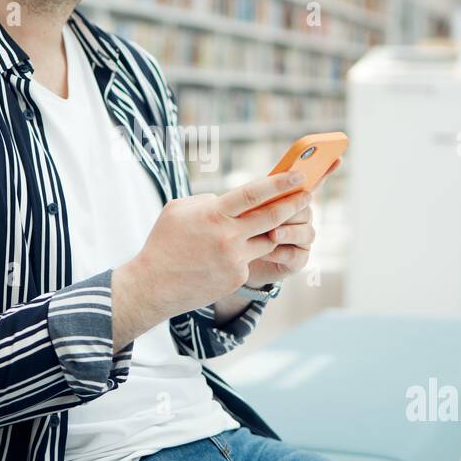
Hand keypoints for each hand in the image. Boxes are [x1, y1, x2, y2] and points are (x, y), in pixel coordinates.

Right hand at [119, 171, 312, 322]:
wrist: (153, 286)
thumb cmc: (163, 243)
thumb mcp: (178, 209)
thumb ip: (206, 200)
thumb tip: (226, 200)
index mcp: (214, 214)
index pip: (255, 194)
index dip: (280, 183)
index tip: (298, 175)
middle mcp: (229, 236)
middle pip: (272, 217)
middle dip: (293, 204)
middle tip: (307, 195)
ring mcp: (235, 259)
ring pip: (267, 240)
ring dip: (271, 231)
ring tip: (270, 224)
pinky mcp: (237, 277)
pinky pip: (250, 259)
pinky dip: (245, 253)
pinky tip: (226, 257)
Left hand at [243, 158, 339, 288]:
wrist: (234, 261)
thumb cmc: (241, 227)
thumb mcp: (247, 207)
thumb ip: (261, 195)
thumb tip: (272, 181)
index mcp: (291, 199)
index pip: (312, 182)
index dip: (326, 170)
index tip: (338, 159)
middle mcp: (302, 217)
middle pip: (306, 208)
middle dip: (292, 209)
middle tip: (276, 211)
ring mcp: (302, 238)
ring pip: (306, 231)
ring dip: (288, 232)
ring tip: (271, 234)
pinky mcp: (298, 259)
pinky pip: (296, 254)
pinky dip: (281, 252)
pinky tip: (266, 253)